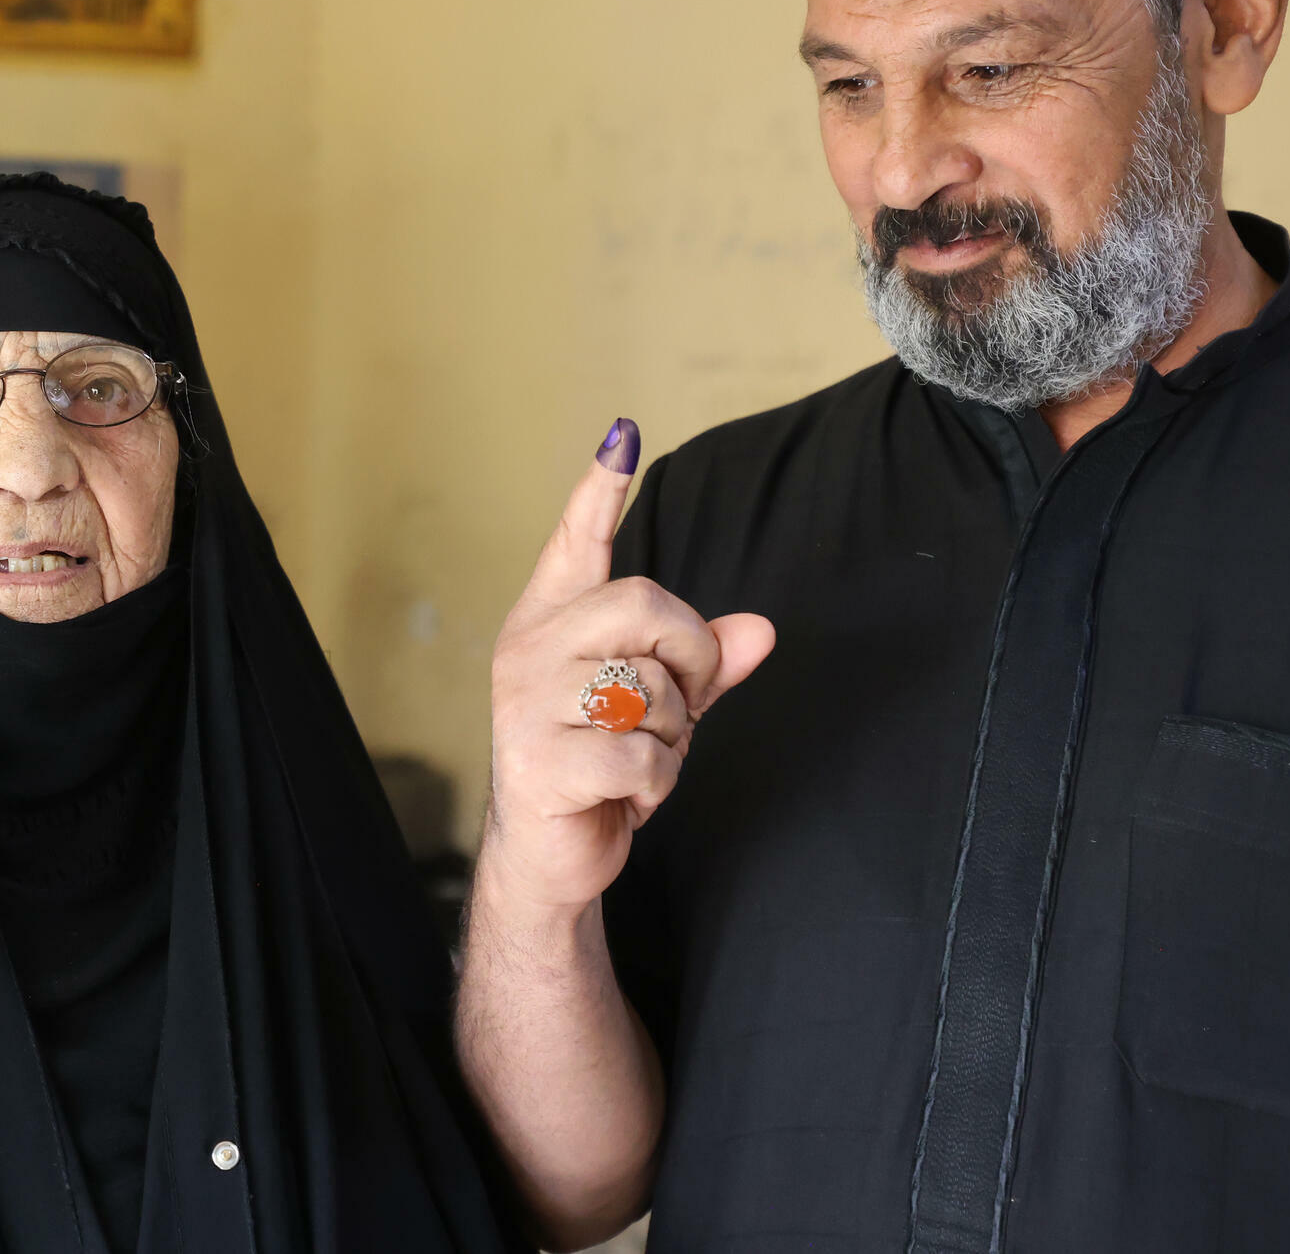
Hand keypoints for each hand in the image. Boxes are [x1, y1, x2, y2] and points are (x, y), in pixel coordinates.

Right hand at [479, 421, 775, 915]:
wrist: (549, 856)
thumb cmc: (602, 767)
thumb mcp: (662, 709)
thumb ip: (705, 665)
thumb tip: (762, 630)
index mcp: (551, 622)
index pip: (575, 543)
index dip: (600, 491)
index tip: (623, 434)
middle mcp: (529, 650)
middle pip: (644, 603)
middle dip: (689, 657)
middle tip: (677, 707)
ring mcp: (527, 705)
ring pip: (649, 689)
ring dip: (671, 737)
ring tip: (636, 761)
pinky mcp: (539, 763)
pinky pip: (641, 756)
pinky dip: (656, 785)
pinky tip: (627, 797)